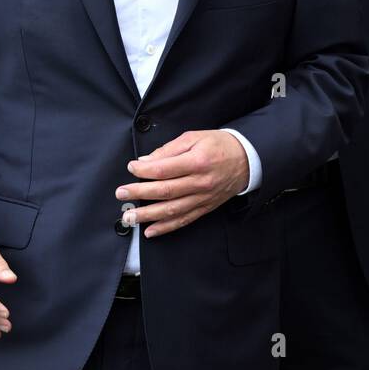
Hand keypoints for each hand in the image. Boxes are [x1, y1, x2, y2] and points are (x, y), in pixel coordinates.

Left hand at [118, 130, 248, 237]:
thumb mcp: (195, 137)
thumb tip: (146, 161)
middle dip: (139, 193)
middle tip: (121, 193)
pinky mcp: (205, 208)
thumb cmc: (220, 145)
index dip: (144, 170)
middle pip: (165, 191)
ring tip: (128, 217)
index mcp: (197, 161)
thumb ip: (169, 150)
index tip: (131, 168)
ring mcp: (203, 198)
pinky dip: (166, 228)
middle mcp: (200, 182)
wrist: (247, 160)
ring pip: (171, 210)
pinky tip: (150, 231)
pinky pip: (184, 220)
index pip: (164, 169)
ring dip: (147, 215)